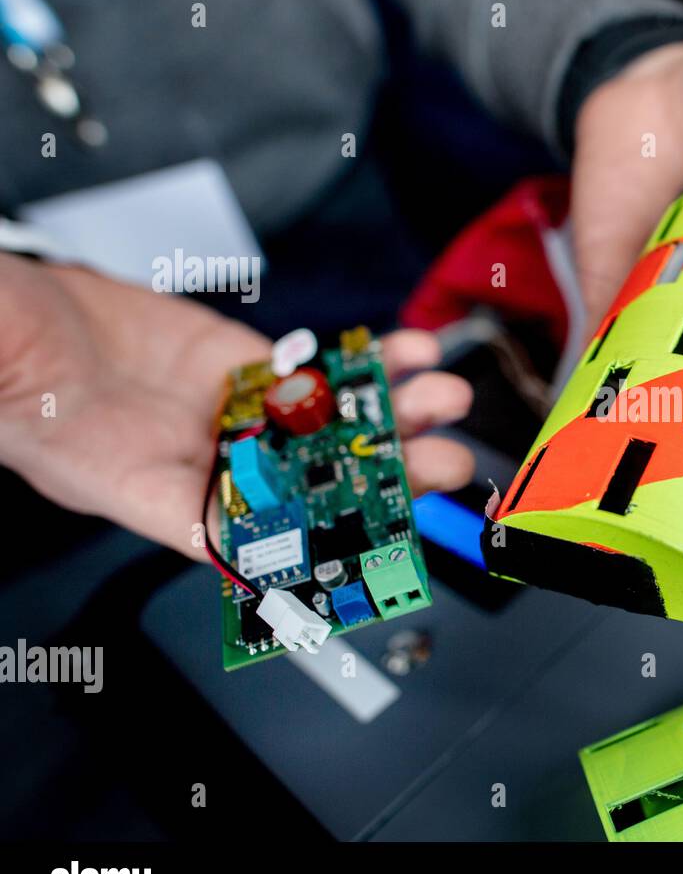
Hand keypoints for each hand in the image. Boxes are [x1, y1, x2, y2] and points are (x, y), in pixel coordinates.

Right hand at [0, 255, 473, 555]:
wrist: (17, 325)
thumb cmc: (21, 389)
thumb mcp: (72, 451)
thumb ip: (143, 496)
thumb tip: (218, 548)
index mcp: (177, 506)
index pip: (278, 538)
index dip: (344, 541)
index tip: (400, 533)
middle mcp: (223, 466)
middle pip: (326, 480)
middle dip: (394, 472)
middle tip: (448, 462)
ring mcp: (243, 415)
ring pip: (335, 422)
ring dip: (395, 412)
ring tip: (443, 396)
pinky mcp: (249, 366)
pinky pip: (318, 370)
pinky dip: (363, 363)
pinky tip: (403, 353)